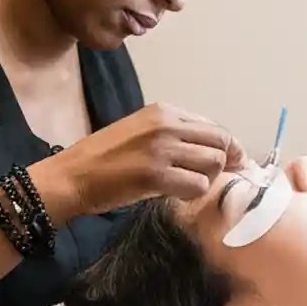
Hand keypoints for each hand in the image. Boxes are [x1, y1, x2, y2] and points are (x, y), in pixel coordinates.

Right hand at [32, 103, 247, 220]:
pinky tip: (177, 194)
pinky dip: (193, 193)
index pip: (213, 126)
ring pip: (214, 162)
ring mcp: (162, 149)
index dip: (228, 146)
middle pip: (221, 141)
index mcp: (164, 111)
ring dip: (208, 178)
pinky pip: (198, 185)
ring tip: (188, 185)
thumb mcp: (142, 131)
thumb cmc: (104, 157)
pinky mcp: (156, 175)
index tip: (234, 161)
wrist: (72, 175)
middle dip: (227, 162)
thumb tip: (213, 147)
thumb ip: (174, 133)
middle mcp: (167, 125)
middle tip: (224, 178)